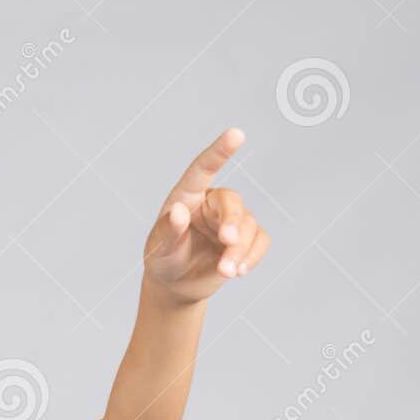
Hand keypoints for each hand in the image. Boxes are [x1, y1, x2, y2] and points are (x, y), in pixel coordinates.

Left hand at [142, 127, 270, 305]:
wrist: (177, 285)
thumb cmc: (164, 259)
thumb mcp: (159, 249)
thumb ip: (168, 231)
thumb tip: (178, 211)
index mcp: (188, 196)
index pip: (203, 169)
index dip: (220, 151)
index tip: (236, 133)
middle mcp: (212, 203)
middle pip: (232, 202)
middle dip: (232, 222)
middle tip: (227, 241)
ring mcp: (231, 220)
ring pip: (249, 225)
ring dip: (240, 249)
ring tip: (226, 271)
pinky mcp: (246, 239)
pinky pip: (260, 241)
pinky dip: (253, 256)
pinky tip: (239, 271)